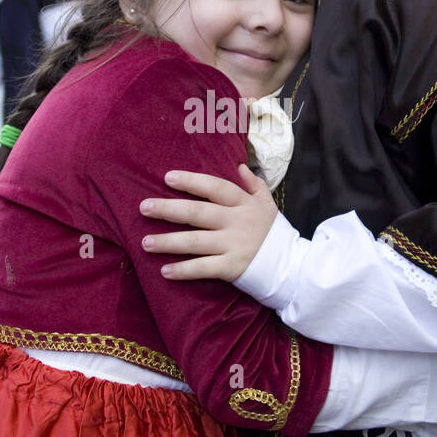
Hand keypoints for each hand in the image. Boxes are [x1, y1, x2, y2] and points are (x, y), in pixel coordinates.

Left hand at [140, 163, 277, 280]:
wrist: (292, 266)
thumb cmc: (275, 233)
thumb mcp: (268, 204)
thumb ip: (254, 185)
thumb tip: (240, 165)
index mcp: (244, 204)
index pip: (215, 188)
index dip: (192, 181)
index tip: (168, 177)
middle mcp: (236, 222)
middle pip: (198, 213)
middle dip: (169, 209)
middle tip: (144, 207)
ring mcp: (233, 245)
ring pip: (195, 242)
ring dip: (168, 242)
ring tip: (145, 242)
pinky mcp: (232, 268)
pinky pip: (203, 268)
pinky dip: (183, 270)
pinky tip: (164, 271)